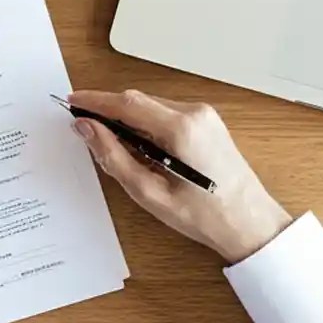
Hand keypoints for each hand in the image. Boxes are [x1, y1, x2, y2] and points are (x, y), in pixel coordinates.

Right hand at [70, 90, 291, 263]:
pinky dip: (148, 125)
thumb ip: (113, 157)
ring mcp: (205, 115)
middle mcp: (195, 113)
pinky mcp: (208, 121)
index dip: (95, 100)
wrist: (249, 221)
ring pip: (152, 106)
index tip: (72, 102)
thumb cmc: (205, 215)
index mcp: (181, 128)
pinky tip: (142, 149)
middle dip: (109, 111)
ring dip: (129, 120)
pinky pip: (167, 114)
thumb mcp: (149, 192)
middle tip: (85, 129)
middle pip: (138, 100)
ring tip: (115, 148)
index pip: (127, 103)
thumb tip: (88, 130)